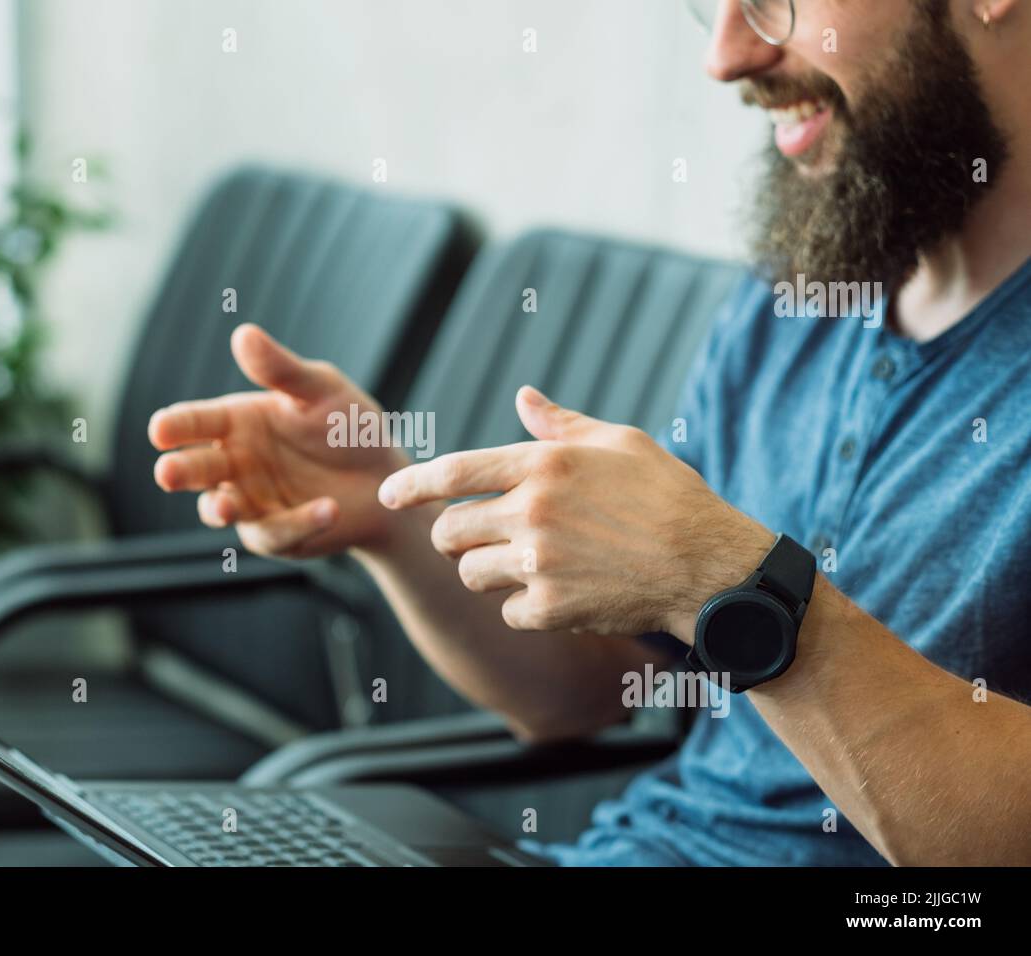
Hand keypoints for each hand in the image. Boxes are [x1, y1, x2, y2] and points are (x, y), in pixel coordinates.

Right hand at [147, 324, 408, 558]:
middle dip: (179, 471)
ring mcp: (251, 502)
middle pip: (196, 469)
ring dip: (220, 508)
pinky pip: (277, 532)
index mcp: (237, 422)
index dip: (176, 426)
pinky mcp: (276, 534)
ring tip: (226, 506)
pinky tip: (327, 510)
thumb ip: (282, 371)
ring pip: (221, 509)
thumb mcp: (321, 391)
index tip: (160, 429)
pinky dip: (299, 523)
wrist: (384, 479)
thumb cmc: (346, 427)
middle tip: (167, 472)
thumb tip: (244, 334)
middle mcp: (234, 463)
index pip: (197, 423)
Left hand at [376, 385, 772, 642]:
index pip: (452, 472)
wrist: (709, 567)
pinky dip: (523, 607)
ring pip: (470, 572)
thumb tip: (522, 399)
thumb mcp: (620, 443)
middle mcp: (533, 511)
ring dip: (485, 571)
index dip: (411, 486)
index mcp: (543, 465)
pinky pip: (506, 610)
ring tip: (523, 565)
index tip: (388, 495)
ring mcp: (540, 563)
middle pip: (449, 529)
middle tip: (474, 539)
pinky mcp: (552, 608)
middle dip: (453, 536)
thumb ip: (560, 425)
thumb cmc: (668, 496)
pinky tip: (556, 595)